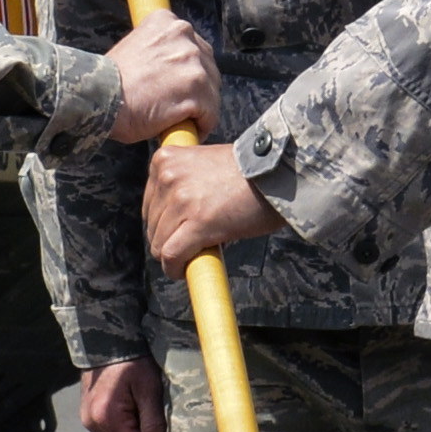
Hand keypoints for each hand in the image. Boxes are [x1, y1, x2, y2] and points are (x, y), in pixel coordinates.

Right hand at [79, 356, 168, 431]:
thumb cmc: (133, 360)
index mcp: (107, 418)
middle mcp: (93, 424)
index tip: (161, 422)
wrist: (107, 340)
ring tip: (138, 402)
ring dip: (134, 430)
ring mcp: (88, 421)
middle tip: (149, 408)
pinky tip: (128, 403)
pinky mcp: (88, 417)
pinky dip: (124, 424)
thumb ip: (153, 425)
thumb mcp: (150, 389)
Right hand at [104, 11, 218, 144]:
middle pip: (207, 66)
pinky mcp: (197, 91)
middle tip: (180, 105)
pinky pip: (210, 114)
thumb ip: (159, 50)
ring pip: (211, 91)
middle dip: (198, 88)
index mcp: (167, 22)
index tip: (180, 84)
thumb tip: (172, 69)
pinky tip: (187, 130)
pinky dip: (202, 125)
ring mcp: (193, 63)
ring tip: (182, 120)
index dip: (188, 69)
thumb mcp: (134, 47)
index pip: (193, 46)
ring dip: (201, 108)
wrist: (99, 99)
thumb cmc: (110, 82)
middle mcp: (184, 35)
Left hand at [146, 139, 284, 267]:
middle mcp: (168, 176)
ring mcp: (181, 200)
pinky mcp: (197, 224)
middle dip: (170, 238)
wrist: (280, 173)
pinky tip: (183, 271)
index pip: (150, 202)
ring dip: (175, 255)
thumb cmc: (251, 171)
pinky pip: (171, 256)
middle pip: (152, 224)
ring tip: (197, 253)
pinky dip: (175, 269)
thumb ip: (185, 181)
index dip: (164, 222)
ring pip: (159, 244)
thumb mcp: (205, 162)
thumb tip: (175, 217)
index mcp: (166, 159)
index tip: (177, 230)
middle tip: (193, 243)